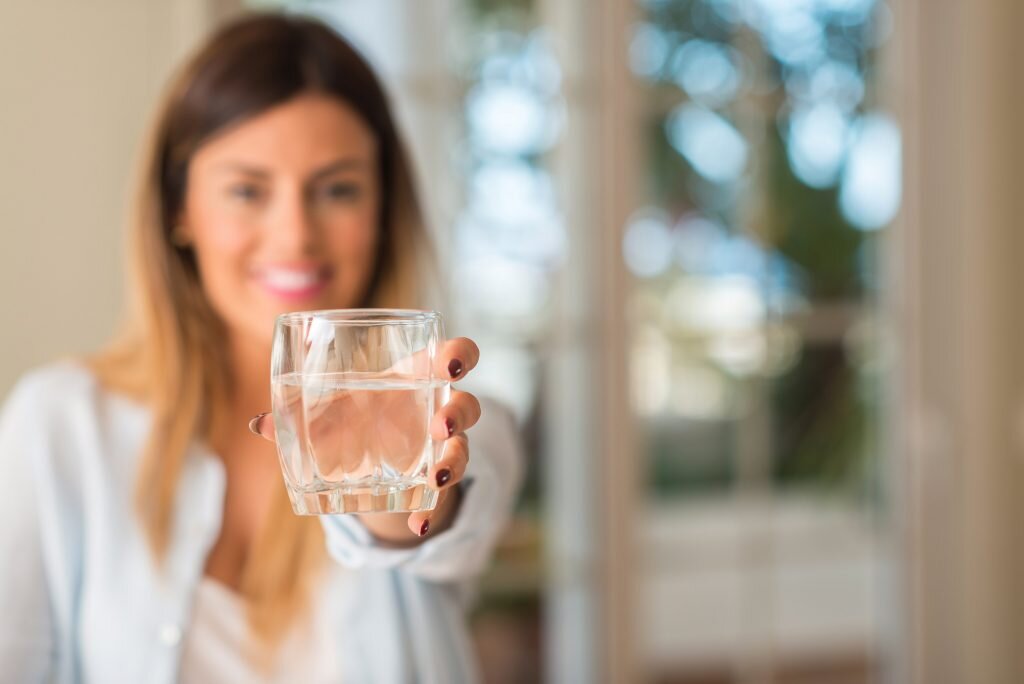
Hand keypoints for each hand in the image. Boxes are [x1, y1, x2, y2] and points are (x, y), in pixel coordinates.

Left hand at [249, 337, 481, 542]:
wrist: (369, 463)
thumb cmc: (353, 418)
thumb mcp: (330, 414)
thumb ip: (297, 416)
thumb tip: (258, 424)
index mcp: (417, 378)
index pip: (455, 357)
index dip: (460, 356)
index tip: (449, 366)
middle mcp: (437, 410)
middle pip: (468, 404)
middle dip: (459, 413)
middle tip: (440, 426)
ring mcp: (441, 447)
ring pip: (464, 449)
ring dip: (455, 462)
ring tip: (436, 477)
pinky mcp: (435, 481)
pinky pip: (442, 497)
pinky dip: (431, 511)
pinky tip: (417, 525)